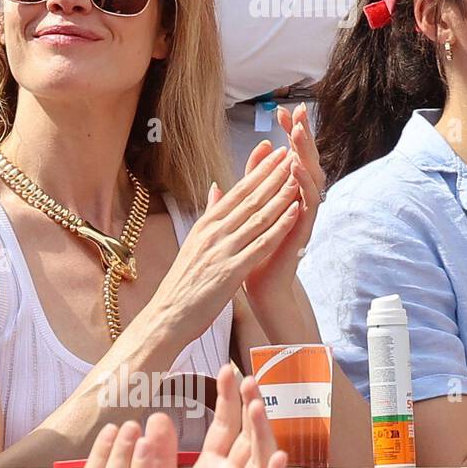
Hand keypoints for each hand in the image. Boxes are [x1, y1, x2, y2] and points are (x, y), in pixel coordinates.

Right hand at [147, 145, 300, 349]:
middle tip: (291, 152)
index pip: (236, 192)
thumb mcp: (193, 243)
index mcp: (205, 226)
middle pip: (249, 198)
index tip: (273, 152)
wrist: (168, 315)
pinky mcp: (231, 271)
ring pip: (258, 216)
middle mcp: (213, 233)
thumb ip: (209, 215)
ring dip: (280, 194)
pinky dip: (279, 226)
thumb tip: (216, 188)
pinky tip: (295, 211)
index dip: (257, 170)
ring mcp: (222, 250)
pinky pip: (260, 244)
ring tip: (298, 175)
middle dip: (272, 174)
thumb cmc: (182, 284)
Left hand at [159, 365, 287, 467]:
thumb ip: (161, 453)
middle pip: (247, 438)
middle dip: (249, 408)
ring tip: (258, 406)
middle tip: (249, 378)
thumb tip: (156, 415)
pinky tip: (279, 457)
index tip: (228, 369)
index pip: (224, 427)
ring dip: (262, 434)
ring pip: (259, 463)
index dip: (228, 399)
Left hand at [238, 104, 323, 298]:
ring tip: (298, 133)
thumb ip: (252, 179)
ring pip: (311, 178)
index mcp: (285, 193)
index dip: (288, 135)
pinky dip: (304, 185)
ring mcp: (303, 215)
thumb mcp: (250, 206)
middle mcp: (299, 201)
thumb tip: (258, 148)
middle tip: (300, 112)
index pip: (289, 156)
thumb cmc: (254, 247)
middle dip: (303, 136)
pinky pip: (308, 204)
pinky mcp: (303, 230)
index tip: (283, 112)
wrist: (258, 283)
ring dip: (305, 155)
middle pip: (305, 161)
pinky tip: (296, 169)